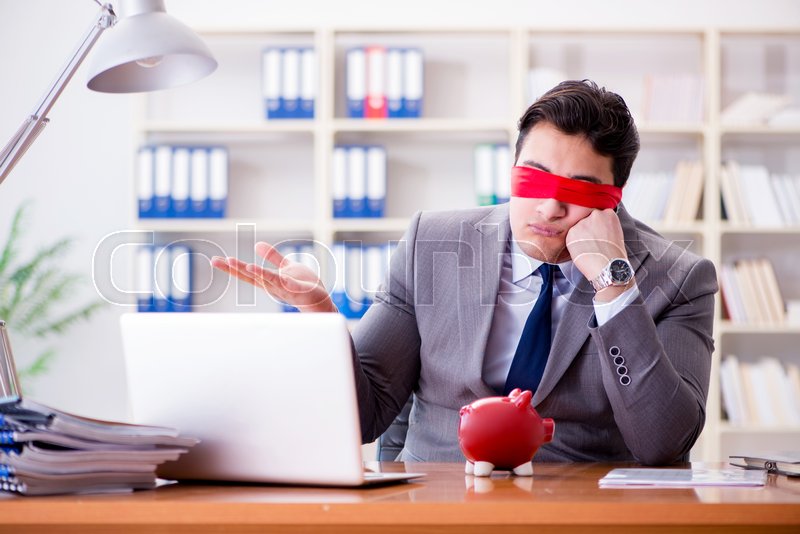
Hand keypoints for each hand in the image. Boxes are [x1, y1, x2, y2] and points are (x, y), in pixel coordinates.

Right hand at [211, 241, 336, 312]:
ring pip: (267, 279)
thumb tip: (257, 244)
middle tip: (216, 261)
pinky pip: (286, 282)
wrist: (321, 301)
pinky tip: (271, 273)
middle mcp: (273, 286)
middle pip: (251, 277)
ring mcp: (284, 289)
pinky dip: (277, 278)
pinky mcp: (297, 289)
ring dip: (255, 272)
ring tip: (243, 265)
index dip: (231, 267)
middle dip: (234, 269)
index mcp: (269, 280)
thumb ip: (272, 257)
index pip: (247, 273)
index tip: (215, 260)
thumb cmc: (303, 285)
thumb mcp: (285, 267)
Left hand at [566, 209, 632, 300]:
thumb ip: (604, 225)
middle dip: (587, 229)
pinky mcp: (572, 232)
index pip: (598, 215)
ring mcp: (583, 222)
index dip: (597, 226)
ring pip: (578, 228)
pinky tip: (583, 251)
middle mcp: (595, 214)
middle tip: (593, 242)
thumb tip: (594, 226)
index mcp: (608, 213)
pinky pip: (571, 236)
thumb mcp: (615, 233)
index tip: (599, 234)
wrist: (608, 267)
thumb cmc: (614, 254)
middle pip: (586, 219)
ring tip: (589, 248)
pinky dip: (574, 244)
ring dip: (580, 236)